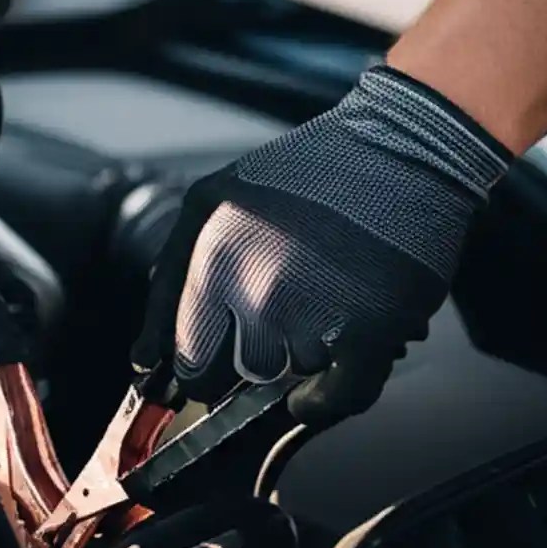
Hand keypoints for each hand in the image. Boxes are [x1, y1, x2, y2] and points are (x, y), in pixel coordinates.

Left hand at [132, 66, 511, 425]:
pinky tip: (317, 387)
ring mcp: (317, 315)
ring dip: (298, 356)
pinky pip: (340, 397)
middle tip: (270, 326)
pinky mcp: (374, 330)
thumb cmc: (301, 172)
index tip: (207, 365)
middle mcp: (260, 294)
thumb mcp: (209, 203)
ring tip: (316, 305)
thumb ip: (171, 280)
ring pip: (291, 375)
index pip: (189, 357)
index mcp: (214, 262)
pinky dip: (325, 399)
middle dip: (247, 360)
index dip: (197, 367)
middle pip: (238, 374)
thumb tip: (145, 362)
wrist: (401, 148)